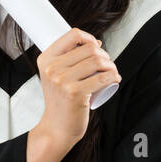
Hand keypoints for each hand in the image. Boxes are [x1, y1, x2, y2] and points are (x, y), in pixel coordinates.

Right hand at [34, 28, 120, 146]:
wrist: (57, 126)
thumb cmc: (60, 100)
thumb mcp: (54, 75)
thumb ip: (66, 58)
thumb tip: (95, 42)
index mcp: (45, 59)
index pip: (73, 35)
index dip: (90, 38)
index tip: (97, 48)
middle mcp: (51, 68)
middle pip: (89, 48)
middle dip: (105, 55)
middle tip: (107, 66)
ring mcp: (62, 80)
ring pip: (98, 61)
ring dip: (112, 66)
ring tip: (112, 74)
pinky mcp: (75, 93)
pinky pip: (103, 78)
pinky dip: (114, 77)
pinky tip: (115, 80)